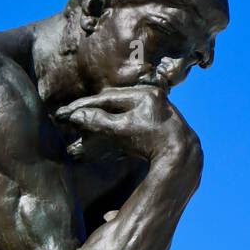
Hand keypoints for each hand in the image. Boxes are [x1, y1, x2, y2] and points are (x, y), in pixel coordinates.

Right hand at [55, 85, 200, 165]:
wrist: (180, 156)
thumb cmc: (151, 142)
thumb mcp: (122, 131)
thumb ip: (99, 122)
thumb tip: (76, 116)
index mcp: (143, 93)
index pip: (107, 97)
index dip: (86, 105)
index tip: (69, 111)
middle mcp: (152, 94)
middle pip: (115, 99)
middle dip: (93, 107)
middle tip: (73, 114)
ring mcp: (158, 105)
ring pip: (124, 106)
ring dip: (105, 113)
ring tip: (87, 119)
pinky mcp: (160, 117)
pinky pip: (133, 114)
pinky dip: (118, 119)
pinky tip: (109, 126)